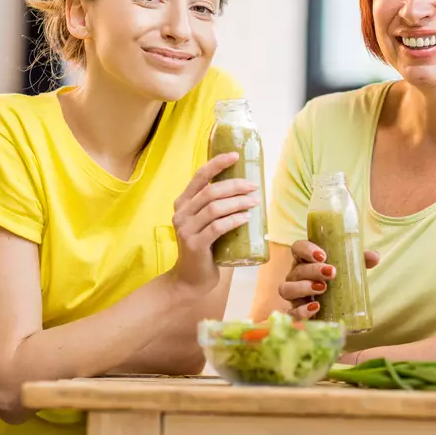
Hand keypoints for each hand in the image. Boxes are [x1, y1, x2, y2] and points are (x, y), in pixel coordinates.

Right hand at [171, 152, 258, 291]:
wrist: (190, 279)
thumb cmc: (205, 248)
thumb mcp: (206, 223)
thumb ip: (217, 207)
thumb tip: (248, 191)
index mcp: (183, 203)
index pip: (199, 176)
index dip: (217, 163)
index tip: (236, 155)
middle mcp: (181, 213)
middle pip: (210, 191)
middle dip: (235, 185)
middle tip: (254, 186)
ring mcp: (186, 230)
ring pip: (214, 208)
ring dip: (237, 202)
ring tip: (254, 201)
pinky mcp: (195, 245)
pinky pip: (217, 227)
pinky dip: (233, 220)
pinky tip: (246, 218)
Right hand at [279, 240, 379, 318]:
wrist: (335, 309)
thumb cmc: (338, 282)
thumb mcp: (349, 269)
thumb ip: (360, 261)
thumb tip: (374, 257)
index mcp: (306, 260)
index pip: (298, 248)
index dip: (307, 249)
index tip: (323, 255)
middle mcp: (295, 275)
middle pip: (296, 269)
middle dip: (313, 270)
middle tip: (331, 272)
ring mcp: (293, 294)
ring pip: (286, 288)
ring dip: (303, 287)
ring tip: (323, 288)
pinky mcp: (295, 312)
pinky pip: (291, 312)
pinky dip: (302, 310)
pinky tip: (315, 308)